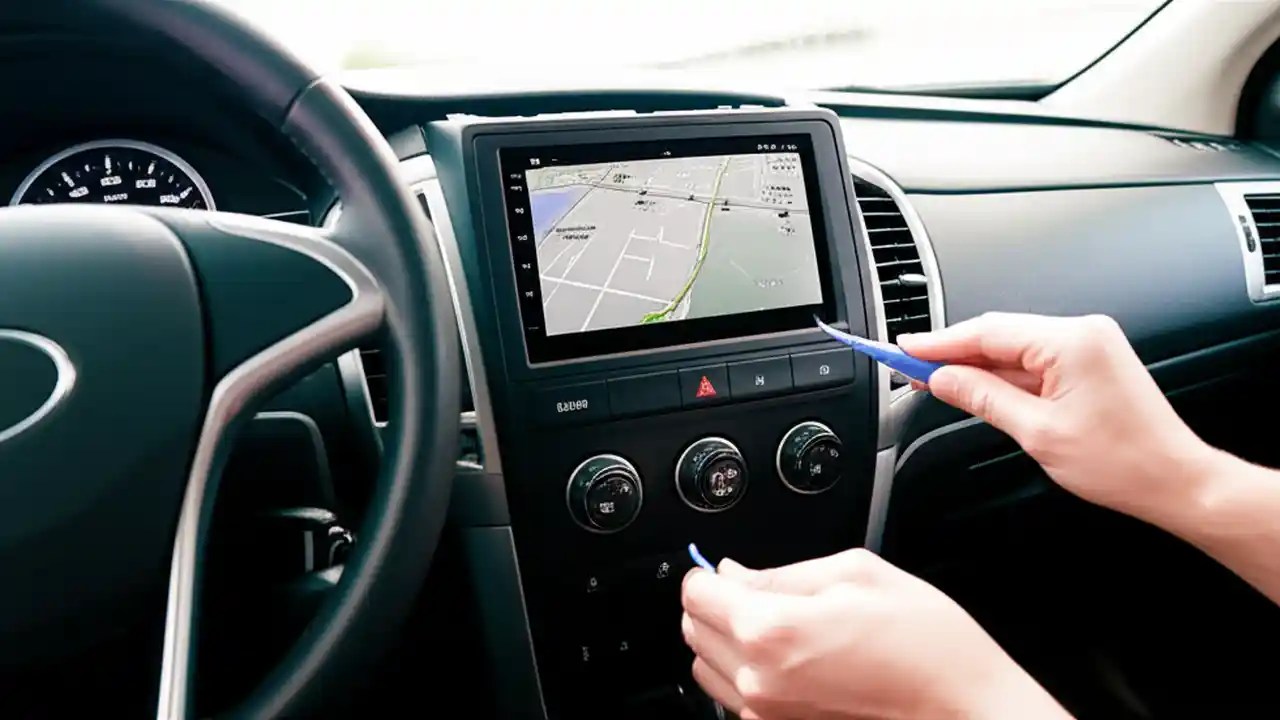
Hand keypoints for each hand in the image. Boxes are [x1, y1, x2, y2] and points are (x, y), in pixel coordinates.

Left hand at [680, 549, 1068, 719]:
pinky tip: (788, 660)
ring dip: (725, 641)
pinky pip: (734, 697)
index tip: (724, 569)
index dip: (708, 573)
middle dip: (716, 604)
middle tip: (756, 592)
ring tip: (776, 628)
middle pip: (693, 630)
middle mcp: (758, 680)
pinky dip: (745, 674)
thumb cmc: (925, 642)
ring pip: (705, 667)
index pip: (696, 593)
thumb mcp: (856, 574)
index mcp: (772, 629)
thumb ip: (782, 573)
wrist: (962, 706)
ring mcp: (766, 714)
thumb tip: (734, 573)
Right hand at [899, 313, 1217, 518]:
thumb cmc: (1123, 462)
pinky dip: (1003, 373)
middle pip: (997, 334)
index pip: (987, 332)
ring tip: (935, 382)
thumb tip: (942, 380)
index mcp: (1071, 342)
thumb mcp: (1037, 432)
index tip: (902, 349)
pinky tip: (977, 387)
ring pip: (1013, 347)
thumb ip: (982, 397)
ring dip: (976, 365)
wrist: (1174, 480)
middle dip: (951, 353)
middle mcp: (1082, 333)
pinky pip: (1034, 359)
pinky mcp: (1090, 361)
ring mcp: (1088, 345)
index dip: (938, 343)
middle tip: (908, 368)